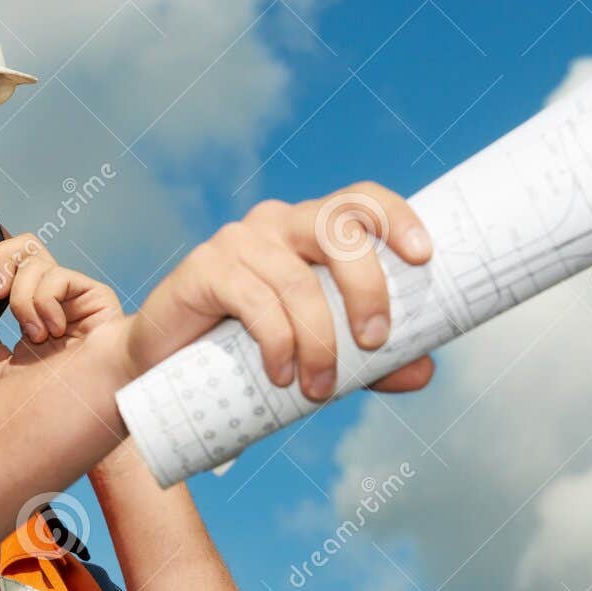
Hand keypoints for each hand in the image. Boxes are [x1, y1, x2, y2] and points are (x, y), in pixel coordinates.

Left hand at [0, 229, 123, 380]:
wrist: (80, 403)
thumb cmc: (50, 391)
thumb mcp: (4, 372)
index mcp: (33, 303)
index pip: (10, 260)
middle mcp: (54, 292)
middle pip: (23, 244)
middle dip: (0, 262)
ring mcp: (75, 291)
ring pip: (34, 262)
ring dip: (24, 301)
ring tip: (36, 334)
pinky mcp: (96, 294)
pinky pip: (57, 277)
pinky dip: (46, 304)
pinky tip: (55, 330)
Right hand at [114, 182, 436, 398]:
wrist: (167, 367)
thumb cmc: (253, 350)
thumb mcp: (323, 355)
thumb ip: (373, 362)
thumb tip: (425, 371)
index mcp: (314, 229)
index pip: (360, 201)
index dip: (395, 217)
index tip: (423, 257)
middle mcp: (278, 223)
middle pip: (337, 231)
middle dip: (366, 286)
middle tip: (375, 342)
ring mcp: (239, 241)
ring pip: (298, 280)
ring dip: (319, 340)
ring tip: (320, 389)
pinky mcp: (205, 268)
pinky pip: (254, 300)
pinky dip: (277, 343)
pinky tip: (280, 375)